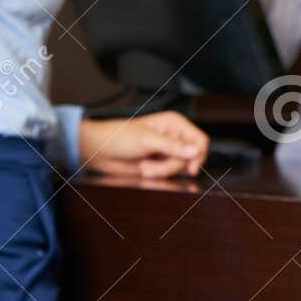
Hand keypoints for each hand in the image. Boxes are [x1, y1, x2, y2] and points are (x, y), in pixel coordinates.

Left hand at [78, 111, 208, 178]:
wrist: (101, 151)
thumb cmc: (119, 136)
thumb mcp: (147, 140)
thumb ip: (172, 147)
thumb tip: (195, 151)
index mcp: (175, 124)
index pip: (200, 140)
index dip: (198, 154)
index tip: (191, 168)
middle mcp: (174, 137)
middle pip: (190, 158)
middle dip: (171, 166)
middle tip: (151, 166)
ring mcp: (168, 152)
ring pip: (180, 169)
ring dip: (162, 171)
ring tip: (144, 167)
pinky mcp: (160, 164)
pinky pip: (170, 175)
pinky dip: (159, 175)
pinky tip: (145, 170)